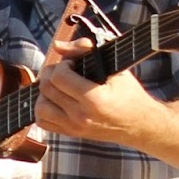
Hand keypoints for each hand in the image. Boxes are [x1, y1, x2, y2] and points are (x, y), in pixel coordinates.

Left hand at [35, 34, 157, 146]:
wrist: (138, 124)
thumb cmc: (128, 92)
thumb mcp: (114, 66)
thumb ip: (85, 51)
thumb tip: (57, 45)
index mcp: (94, 99)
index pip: (59, 77)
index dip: (63, 65)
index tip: (73, 64)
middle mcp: (81, 115)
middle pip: (46, 90)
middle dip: (51, 74)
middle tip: (64, 71)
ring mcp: (74, 127)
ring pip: (40, 108)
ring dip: (45, 93)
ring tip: (59, 87)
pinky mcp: (70, 133)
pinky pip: (42, 122)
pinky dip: (44, 109)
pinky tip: (57, 101)